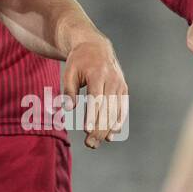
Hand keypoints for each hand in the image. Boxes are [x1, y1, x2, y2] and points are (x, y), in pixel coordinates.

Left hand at [62, 34, 127, 148]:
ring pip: (116, 111)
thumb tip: (68, 108)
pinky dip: (118, 122)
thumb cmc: (79, 61)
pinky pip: (123, 108)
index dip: (92, 115)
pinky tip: (112, 134)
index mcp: (98, 74)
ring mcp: (120, 84)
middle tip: (89, 144)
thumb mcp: (69, 72)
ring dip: (107, 129)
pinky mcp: (124, 89)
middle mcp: (112, 80)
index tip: (87, 130)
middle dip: (99, 128)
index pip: (96, 99)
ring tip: (96, 142)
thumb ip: (69, 90)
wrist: (96, 47)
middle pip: (107, 108)